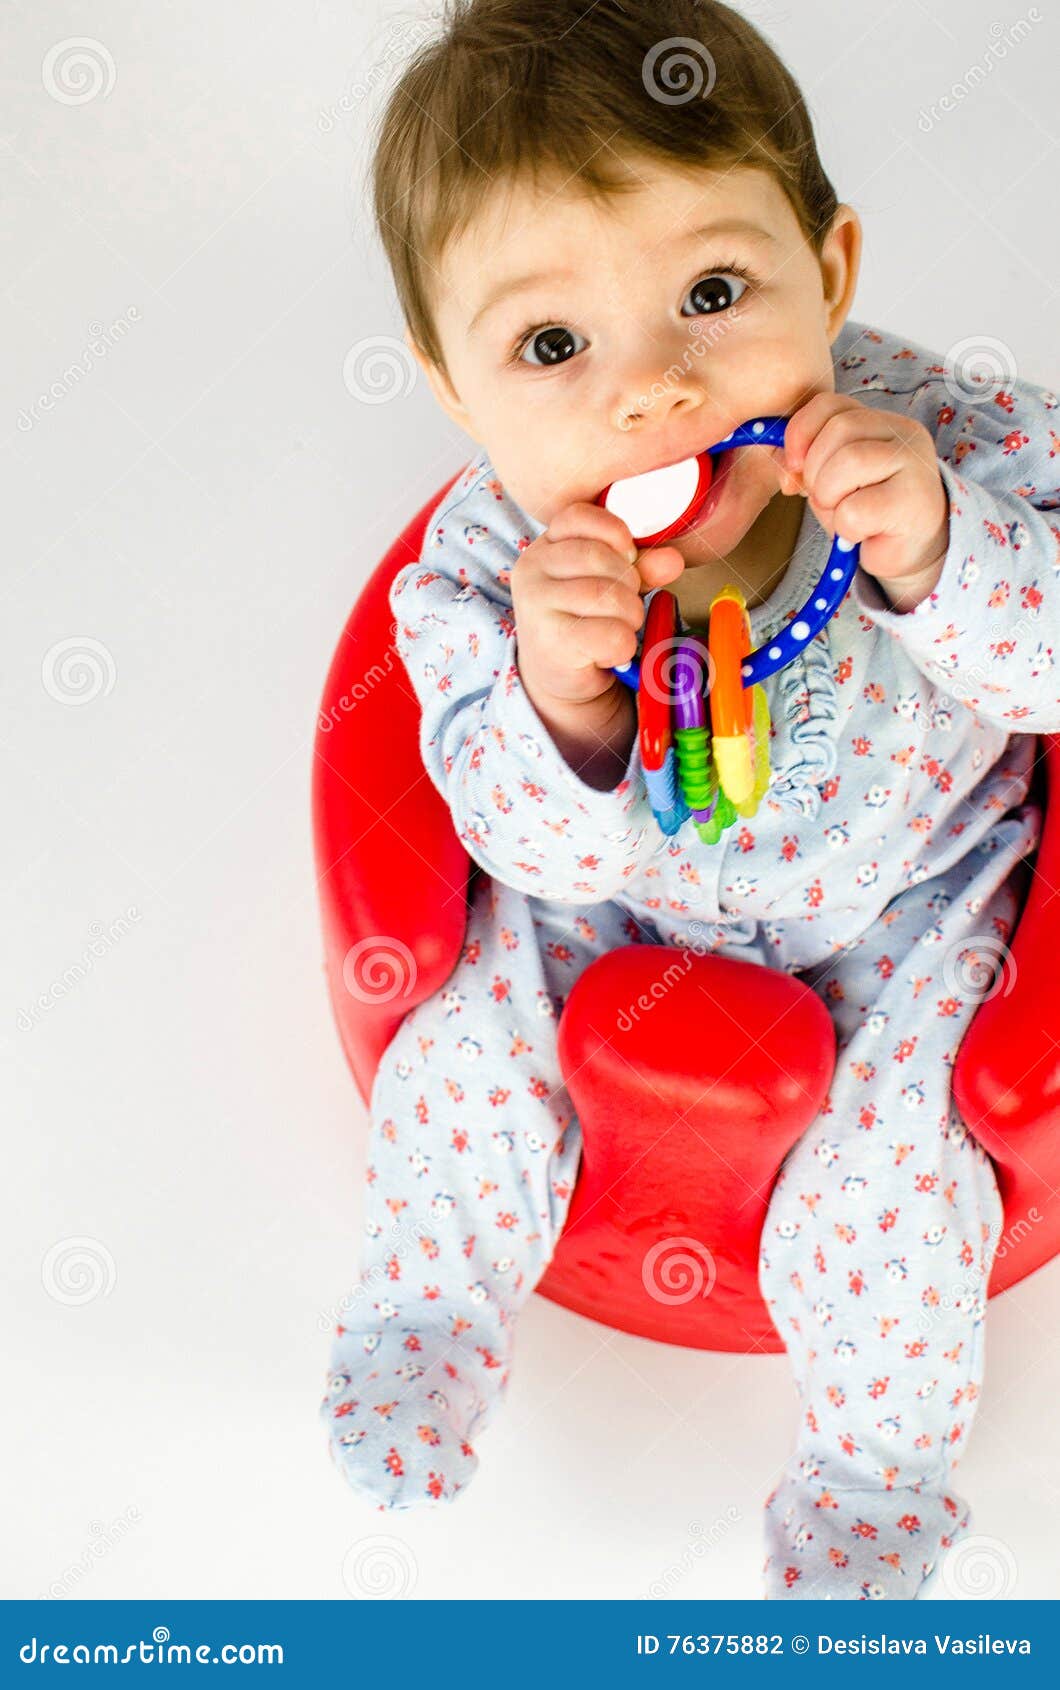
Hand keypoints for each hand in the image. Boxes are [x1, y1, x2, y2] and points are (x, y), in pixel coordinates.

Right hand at [511, 502, 683, 711]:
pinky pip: (611, 633)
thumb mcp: (612, 584)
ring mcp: (537, 605)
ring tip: (619, 628)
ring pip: (607, 596)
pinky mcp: (552, 642)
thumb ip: (641, 566)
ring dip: (629, 617)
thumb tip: (673, 559)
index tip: (627, 556)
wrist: (559, 676)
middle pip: (599, 558)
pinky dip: (623, 645)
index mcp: (545, 547)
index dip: (614, 533)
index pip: (578, 517)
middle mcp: (533, 570)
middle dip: (628, 584)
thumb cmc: (585, 620)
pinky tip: (610, 651)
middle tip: (624, 606)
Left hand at [773, 393, 949, 609]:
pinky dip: (846, 527)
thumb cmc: (868, 511)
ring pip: (848, 463)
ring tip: (845, 515)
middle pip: (838, 431)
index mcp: (880, 421)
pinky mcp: (914, 502)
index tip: (794, 464)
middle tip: (826, 498)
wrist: (909, 552)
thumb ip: (807, 462)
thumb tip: (785, 467)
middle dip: (816, 471)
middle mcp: (903, 433)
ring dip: (830, 498)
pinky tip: (862, 532)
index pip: (830, 404)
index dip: (801, 432)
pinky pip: (856, 509)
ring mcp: (914, 464)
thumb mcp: (831, 479)